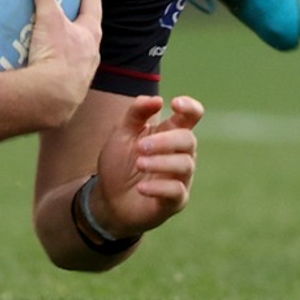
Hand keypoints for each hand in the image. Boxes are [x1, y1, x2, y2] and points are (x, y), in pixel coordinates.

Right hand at [20, 0, 102, 123]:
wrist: (52, 99)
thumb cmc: (56, 57)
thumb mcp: (48, 19)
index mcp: (90, 33)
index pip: (93, 3)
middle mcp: (91, 53)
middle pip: (89, 28)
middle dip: (81, 15)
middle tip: (71, 3)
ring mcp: (81, 72)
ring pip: (80, 51)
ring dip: (71, 41)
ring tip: (56, 34)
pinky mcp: (69, 88)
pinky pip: (65, 69)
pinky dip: (58, 62)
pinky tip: (48, 63)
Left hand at [91, 94, 203, 237]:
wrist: (108, 200)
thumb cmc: (119, 164)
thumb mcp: (122, 134)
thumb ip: (136, 113)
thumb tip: (156, 99)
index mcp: (169, 134)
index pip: (191, 116)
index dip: (190, 107)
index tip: (175, 104)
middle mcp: (180, 154)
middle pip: (188, 140)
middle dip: (166, 141)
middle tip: (140, 147)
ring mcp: (180, 178)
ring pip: (185, 164)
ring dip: (161, 162)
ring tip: (139, 164)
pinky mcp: (175, 201)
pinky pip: (177, 191)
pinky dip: (159, 188)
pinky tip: (141, 187)